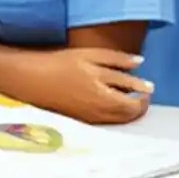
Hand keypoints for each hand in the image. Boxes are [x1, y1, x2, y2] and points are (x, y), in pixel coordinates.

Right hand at [35, 47, 151, 123]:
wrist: (31, 80)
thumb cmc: (58, 63)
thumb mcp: (88, 55)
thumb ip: (116, 59)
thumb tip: (140, 63)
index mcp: (103, 89)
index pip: (134, 92)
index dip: (143, 88)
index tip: (147, 85)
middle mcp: (101, 107)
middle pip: (131, 111)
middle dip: (141, 104)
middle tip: (142, 95)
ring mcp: (92, 116)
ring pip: (122, 119)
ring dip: (131, 111)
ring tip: (130, 101)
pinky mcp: (84, 121)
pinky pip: (110, 122)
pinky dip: (118, 116)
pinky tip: (112, 106)